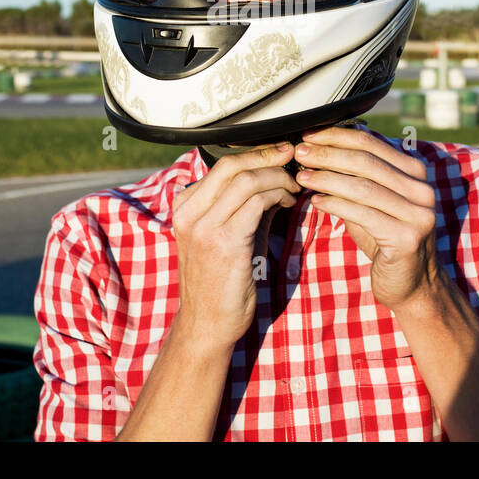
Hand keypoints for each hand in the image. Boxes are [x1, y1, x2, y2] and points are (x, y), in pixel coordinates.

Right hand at [170, 142, 300, 351]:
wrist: (208, 325)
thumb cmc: (221, 282)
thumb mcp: (229, 235)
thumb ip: (247, 206)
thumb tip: (276, 177)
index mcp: (184, 207)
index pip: (222, 165)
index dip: (256, 153)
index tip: (280, 153)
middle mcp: (189, 213)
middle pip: (231, 166)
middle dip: (268, 156)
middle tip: (292, 157)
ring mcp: (203, 228)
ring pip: (246, 181)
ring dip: (277, 178)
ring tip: (294, 187)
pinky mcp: (223, 243)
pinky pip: (256, 204)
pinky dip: (278, 195)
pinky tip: (288, 202)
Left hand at [294, 126, 439, 310]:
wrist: (412, 286)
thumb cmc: (386, 240)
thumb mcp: (372, 203)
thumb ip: (356, 177)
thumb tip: (322, 147)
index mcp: (415, 173)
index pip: (372, 143)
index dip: (337, 136)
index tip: (308, 134)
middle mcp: (422, 189)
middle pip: (367, 162)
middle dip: (328, 154)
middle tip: (300, 152)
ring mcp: (418, 213)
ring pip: (363, 187)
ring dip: (327, 178)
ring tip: (302, 176)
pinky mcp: (407, 238)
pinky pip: (363, 214)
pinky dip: (336, 205)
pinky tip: (316, 201)